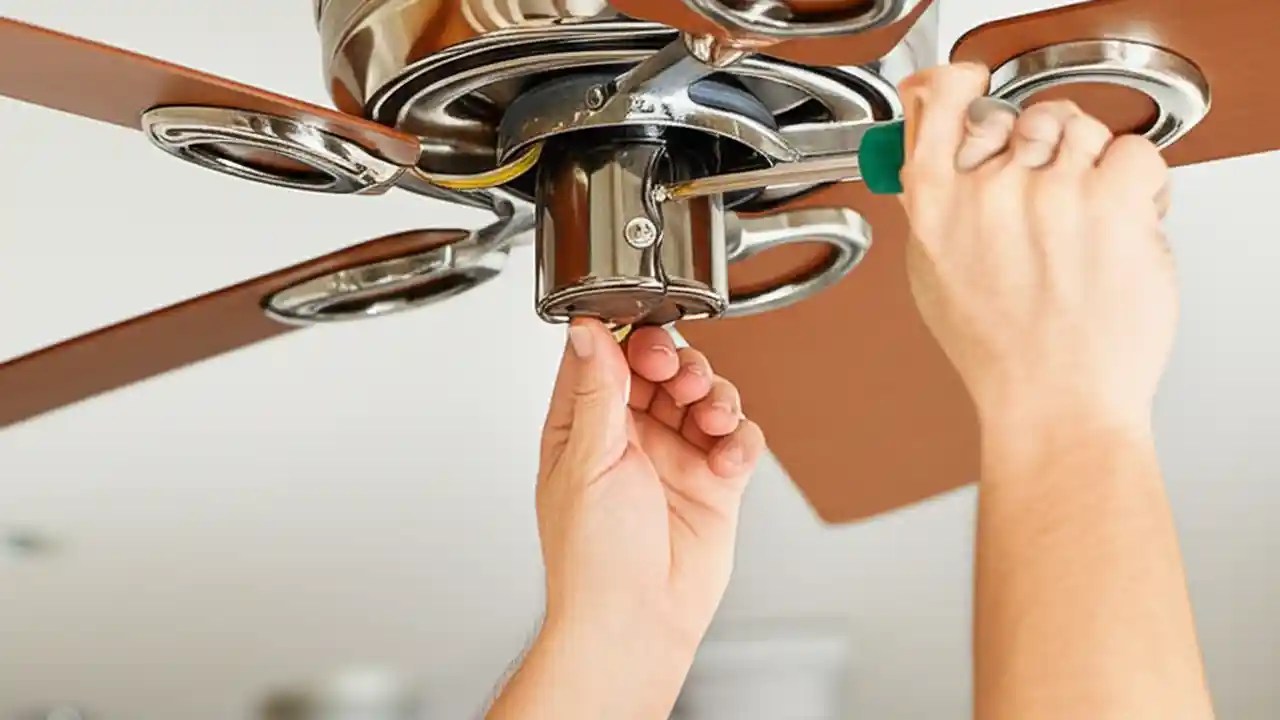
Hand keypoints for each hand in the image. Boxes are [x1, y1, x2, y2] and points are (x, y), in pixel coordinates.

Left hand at [535, 319, 764, 646]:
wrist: (636, 622)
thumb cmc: (593, 559)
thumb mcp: (588, 461)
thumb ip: (596, 390)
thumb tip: (587, 332)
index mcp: (587, 425)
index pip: (608, 357)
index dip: (629, 338)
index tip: (645, 338)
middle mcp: (632, 436)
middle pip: (665, 368)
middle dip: (680, 363)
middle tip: (680, 377)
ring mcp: (676, 457)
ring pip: (707, 396)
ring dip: (716, 396)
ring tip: (710, 418)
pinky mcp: (715, 481)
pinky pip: (739, 440)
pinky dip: (741, 441)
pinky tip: (725, 461)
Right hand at [897, 63, 1176, 435]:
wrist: (1055, 403)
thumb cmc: (1001, 355)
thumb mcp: (934, 278)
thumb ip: (938, 211)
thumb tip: (948, 164)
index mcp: (935, 206)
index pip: (937, 104)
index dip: (957, 84)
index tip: (970, 81)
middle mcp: (987, 190)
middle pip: (1022, 117)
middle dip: (1042, 147)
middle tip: (1051, 197)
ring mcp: (1049, 192)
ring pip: (1081, 130)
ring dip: (1092, 168)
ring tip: (1088, 223)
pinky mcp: (1110, 201)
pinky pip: (1133, 151)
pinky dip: (1139, 183)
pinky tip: (1122, 222)